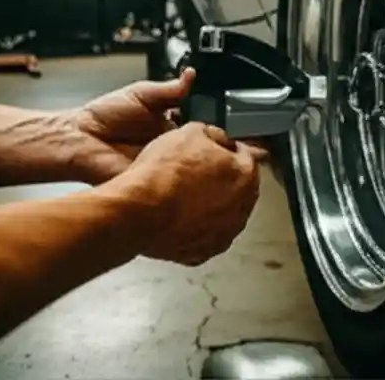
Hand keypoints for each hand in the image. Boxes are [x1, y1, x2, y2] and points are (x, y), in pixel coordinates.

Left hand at [63, 69, 196, 183]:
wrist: (80, 138)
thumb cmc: (104, 116)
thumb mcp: (140, 94)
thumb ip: (168, 88)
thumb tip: (191, 75)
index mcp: (170, 124)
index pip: (202, 124)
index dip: (209, 122)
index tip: (213, 115)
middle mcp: (170, 146)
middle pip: (202, 146)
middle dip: (205, 140)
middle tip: (200, 131)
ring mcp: (164, 165)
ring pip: (192, 166)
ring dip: (193, 156)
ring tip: (184, 143)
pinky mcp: (155, 182)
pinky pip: (173, 181)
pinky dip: (177, 174)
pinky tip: (174, 161)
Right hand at [110, 122, 260, 265]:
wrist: (139, 211)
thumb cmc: (163, 175)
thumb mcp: (189, 132)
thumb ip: (212, 134)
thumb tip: (215, 138)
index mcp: (245, 175)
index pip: (244, 157)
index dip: (224, 150)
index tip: (212, 149)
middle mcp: (241, 208)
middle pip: (235, 189)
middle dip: (217, 180)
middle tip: (191, 171)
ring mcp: (223, 233)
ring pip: (220, 214)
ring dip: (205, 205)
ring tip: (177, 194)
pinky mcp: (202, 252)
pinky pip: (201, 235)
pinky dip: (190, 226)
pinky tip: (172, 214)